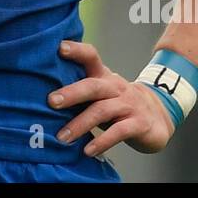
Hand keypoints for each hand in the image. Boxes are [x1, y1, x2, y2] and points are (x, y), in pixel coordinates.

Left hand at [49, 39, 175, 155]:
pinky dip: (102, 142)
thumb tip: (39, 95)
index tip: (59, 47)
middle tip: (51, 101)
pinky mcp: (139, 124)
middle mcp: (116, 87)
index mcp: (104, 76)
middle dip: (71, 93)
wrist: (158, 116)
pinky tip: (88, 150)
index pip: (91, 57)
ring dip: (80, 124)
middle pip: (93, 86)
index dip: (76, 50)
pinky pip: (119, 132)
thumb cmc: (117, 104)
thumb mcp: (100, 93)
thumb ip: (79, 90)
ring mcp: (129, 104)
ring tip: (62, 137)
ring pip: (102, 111)